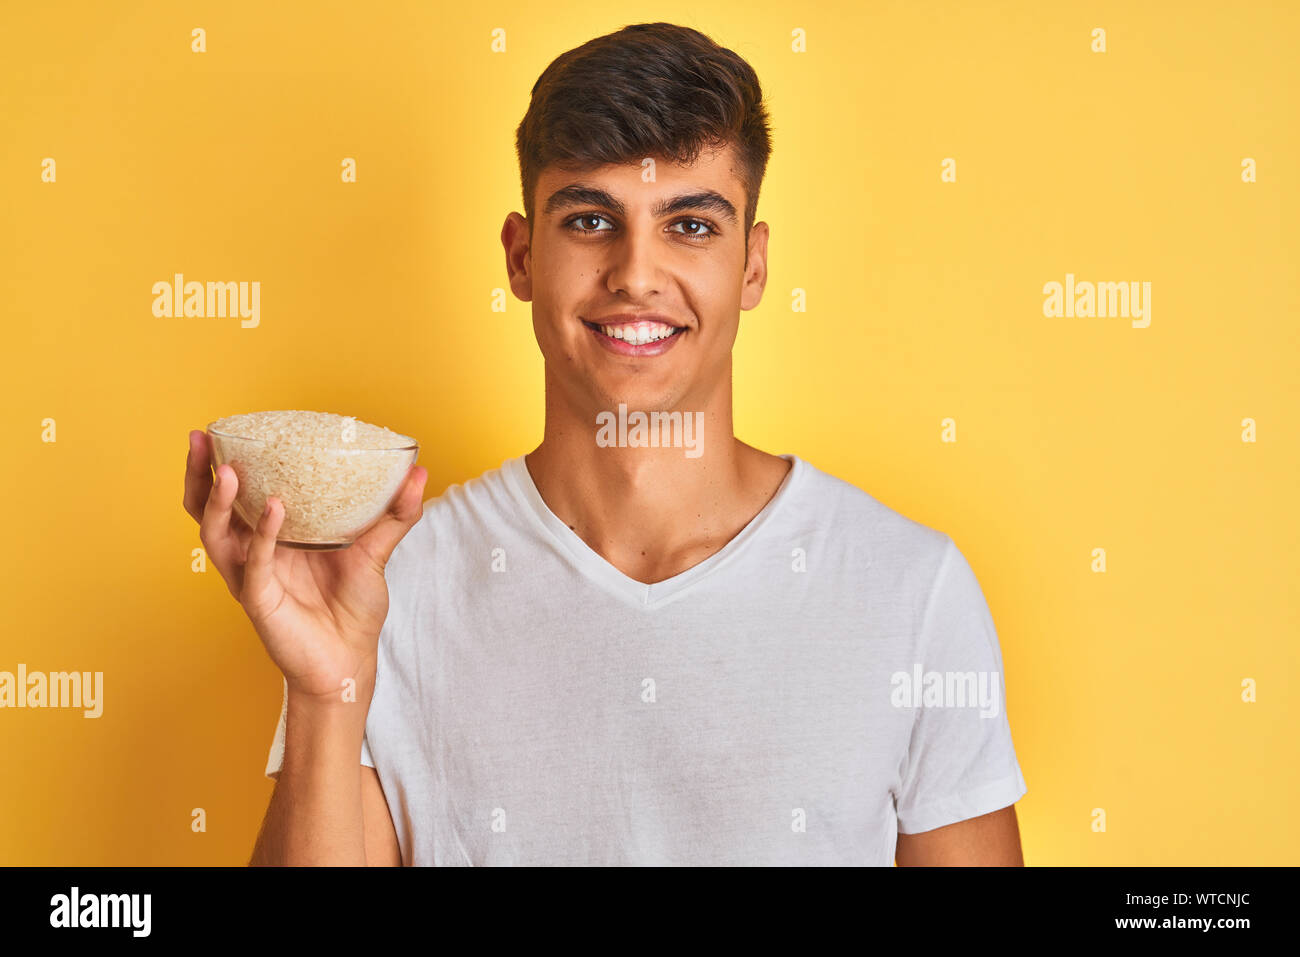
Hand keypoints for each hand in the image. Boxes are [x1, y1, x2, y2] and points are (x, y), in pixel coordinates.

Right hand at [183, 429, 426, 701]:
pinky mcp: (260, 601)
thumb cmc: (353, 608)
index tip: (219, 429)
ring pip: (217, 534)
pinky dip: (262, 537)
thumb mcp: (376, 551)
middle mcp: (252, 552)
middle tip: (201, 439)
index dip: (219, 462)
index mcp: (270, 535)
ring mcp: (251, 576)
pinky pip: (253, 565)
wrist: (350, 661)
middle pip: (207, 508)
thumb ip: (395, 512)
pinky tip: (274, 511)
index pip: (234, 493)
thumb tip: (420, 470)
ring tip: (228, 470)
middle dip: (198, 473)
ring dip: (219, 500)